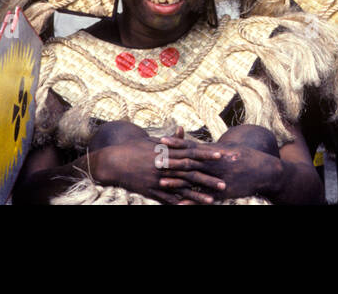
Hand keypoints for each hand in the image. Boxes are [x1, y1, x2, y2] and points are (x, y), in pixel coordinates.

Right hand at [89, 131, 215, 204]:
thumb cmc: (133, 149)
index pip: (192, 152)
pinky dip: (179, 204)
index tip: (222, 156)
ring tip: (212, 200)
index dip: (207, 154)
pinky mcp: (151, 191)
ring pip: (182, 189)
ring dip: (198, 195)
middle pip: (191, 172)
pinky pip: (167, 199)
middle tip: (224, 183)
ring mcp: (158, 179)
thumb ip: (170, 140)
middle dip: (208, 178)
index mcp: (167, 152)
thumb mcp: (153, 142)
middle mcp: (165, 166)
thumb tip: (181, 129)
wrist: (113, 162)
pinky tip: (190, 208)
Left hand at [155, 127, 282, 200]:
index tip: (162, 141)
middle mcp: (215, 164)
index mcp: (215, 152)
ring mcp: (218, 179)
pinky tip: (179, 205)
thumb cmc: (247, 158)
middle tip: (154, 161)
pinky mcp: (222, 193)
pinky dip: (192, 201)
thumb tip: (198, 147)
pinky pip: (204, 198)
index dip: (177, 144)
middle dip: (171, 162)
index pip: (192, 146)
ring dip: (178, 182)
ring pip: (194, 180)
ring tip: (161, 182)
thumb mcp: (229, 151)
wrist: (265, 171)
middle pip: (189, 162)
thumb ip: (212, 150)